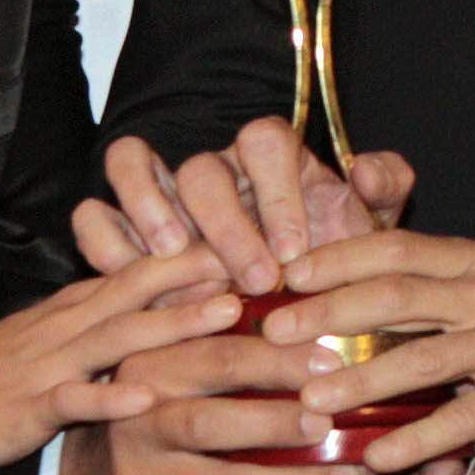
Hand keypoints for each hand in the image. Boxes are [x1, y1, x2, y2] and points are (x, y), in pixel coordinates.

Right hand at [0, 248, 240, 474]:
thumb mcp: (51, 341)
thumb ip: (103, 325)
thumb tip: (164, 315)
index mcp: (77, 311)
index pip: (146, 272)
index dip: (204, 255)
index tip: (263, 245)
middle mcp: (69, 327)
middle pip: (145, 293)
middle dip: (209, 280)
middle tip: (272, 270)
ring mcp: (48, 364)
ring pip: (118, 337)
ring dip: (175, 324)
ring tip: (227, 312)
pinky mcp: (26, 408)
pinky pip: (71, 400)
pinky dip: (107, 399)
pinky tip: (142, 401)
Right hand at [51, 331, 367, 474]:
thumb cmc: (149, 411)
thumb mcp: (162, 360)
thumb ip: (207, 323)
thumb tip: (275, 278)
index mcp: (144, 370)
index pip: (214, 358)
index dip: (274, 359)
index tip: (327, 359)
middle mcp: (136, 426)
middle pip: (210, 422)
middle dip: (275, 421)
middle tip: (329, 418)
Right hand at [68, 119, 414, 298]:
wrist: (269, 333)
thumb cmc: (317, 276)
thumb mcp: (361, 239)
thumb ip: (382, 194)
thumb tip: (368, 171)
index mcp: (266, 161)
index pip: (264, 140)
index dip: (278, 193)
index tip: (297, 252)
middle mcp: (209, 171)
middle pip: (202, 167)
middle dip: (226, 223)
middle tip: (254, 280)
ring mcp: (157, 197)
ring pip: (130, 165)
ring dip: (149, 210)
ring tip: (174, 262)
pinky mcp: (118, 233)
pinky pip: (92, 216)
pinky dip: (106, 244)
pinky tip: (133, 286)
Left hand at [272, 231, 474, 472]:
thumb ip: (449, 277)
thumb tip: (379, 281)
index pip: (395, 247)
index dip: (337, 256)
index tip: (287, 272)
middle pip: (394, 295)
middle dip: (329, 313)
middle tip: (274, 333)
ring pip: (423, 357)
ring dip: (362, 380)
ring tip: (310, 403)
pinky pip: (468, 416)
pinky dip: (422, 436)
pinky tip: (381, 455)